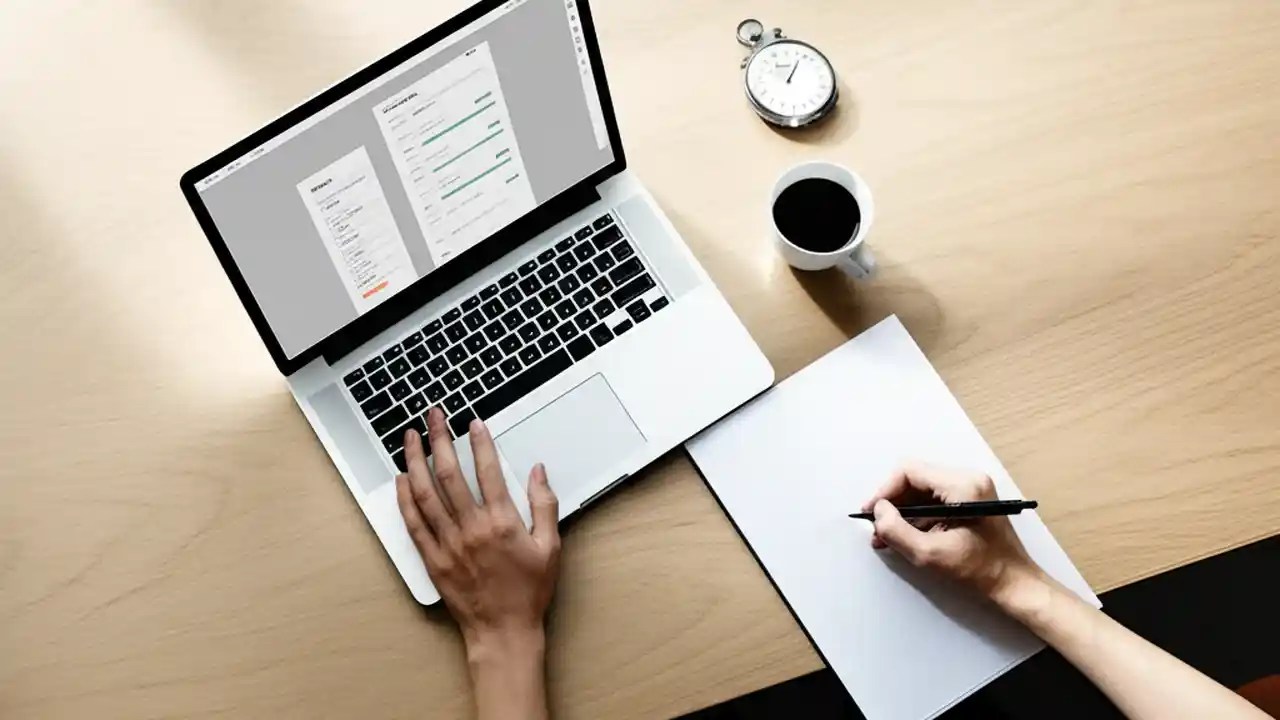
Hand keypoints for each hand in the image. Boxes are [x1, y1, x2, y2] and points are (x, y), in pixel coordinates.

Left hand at [395, 407, 559, 669]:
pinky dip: (406, 498)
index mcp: (502, 523)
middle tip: (433, 416)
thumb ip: (545, 504)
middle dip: (440, 439)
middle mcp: (471, 529)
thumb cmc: (529, 591)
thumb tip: (539, 470)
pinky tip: (401, 478)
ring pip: (425, 494)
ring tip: (410, 437)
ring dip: (415, 461)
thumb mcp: (551, 546)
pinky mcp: (432, 559)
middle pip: (450, 474)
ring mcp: (448, 544)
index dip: (479, 443)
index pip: (487, 471)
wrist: (503, 631)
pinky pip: (414, 523)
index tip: (473, 423)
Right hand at [861, 463, 1043, 603]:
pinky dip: (916, 518)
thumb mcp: (931, 554)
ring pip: (922, 491)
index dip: (885, 491)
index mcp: (963, 485)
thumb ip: (897, 531)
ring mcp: (970, 490)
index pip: (910, 472)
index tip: (871, 514)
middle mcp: (968, 480)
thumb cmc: (981, 571)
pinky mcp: (969, 503)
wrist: (1016, 586)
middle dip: (892, 504)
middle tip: (876, 528)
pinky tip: (904, 537)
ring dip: (902, 513)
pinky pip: (933, 502)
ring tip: (885, 537)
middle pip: (915, 480)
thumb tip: (878, 512)